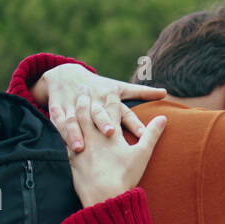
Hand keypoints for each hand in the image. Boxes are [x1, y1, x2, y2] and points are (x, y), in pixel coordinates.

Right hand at [35, 63, 165, 152]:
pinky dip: (61, 134)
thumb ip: (142, 92)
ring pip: (77, 119)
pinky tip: (63, 146)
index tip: (142, 134)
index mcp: (110, 96)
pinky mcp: (59, 110)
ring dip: (78, 132)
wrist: (66, 75)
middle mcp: (94, 101)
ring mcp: (75, 106)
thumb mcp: (120, 87)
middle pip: (100, 113)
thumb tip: (166, 92)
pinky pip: (59, 123)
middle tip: (110, 134)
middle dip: (104, 122)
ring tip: (80, 147)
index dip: (133, 123)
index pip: (125, 112)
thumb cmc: (99, 85)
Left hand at [67, 92, 166, 207]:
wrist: (103, 197)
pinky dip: (60, 128)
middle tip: (84, 87)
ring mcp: (82, 145)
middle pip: (90, 111)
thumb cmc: (125, 176)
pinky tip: (56, 124)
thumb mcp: (142, 154)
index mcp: (112, 133)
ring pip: (75, 121)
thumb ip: (152, 134)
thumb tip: (163, 118)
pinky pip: (63, 138)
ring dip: (73, 109)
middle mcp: (95, 135)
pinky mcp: (71, 157)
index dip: (111, 97)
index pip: (112, 110)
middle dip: (88, 98)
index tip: (110, 88)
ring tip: (71, 101)